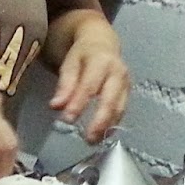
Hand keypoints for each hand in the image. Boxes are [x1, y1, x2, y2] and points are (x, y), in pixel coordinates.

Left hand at [50, 20, 130, 142]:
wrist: (102, 43)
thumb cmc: (83, 55)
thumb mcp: (69, 64)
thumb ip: (65, 85)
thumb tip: (56, 106)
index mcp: (101, 61)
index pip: (90, 86)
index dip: (79, 103)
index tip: (67, 119)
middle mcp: (118, 72)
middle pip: (111, 99)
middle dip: (100, 121)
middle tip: (87, 138)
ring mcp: (126, 83)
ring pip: (119, 108)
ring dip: (107, 127)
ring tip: (92, 140)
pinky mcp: (128, 93)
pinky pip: (122, 111)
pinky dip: (112, 125)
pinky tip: (102, 135)